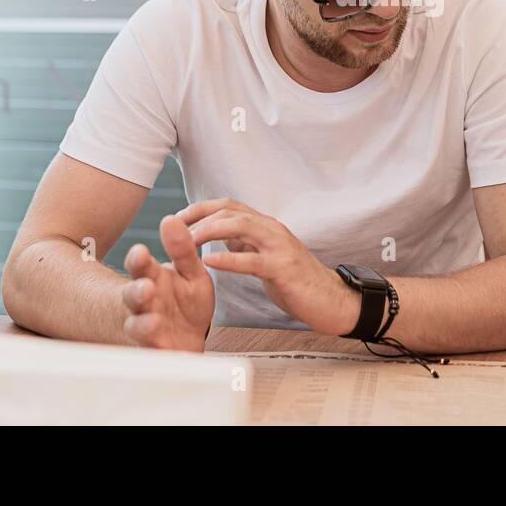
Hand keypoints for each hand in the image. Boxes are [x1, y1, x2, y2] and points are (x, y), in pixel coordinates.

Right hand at [121, 214, 214, 350]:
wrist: (188, 338)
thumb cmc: (186, 301)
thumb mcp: (191, 272)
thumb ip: (183, 249)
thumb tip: (171, 219)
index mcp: (152, 278)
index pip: (140, 266)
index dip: (137, 259)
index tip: (141, 252)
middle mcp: (145, 303)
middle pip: (132, 296)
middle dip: (136, 292)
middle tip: (146, 287)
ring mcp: (147, 328)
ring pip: (137, 326)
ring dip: (143, 324)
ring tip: (153, 321)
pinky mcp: (155, 352)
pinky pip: (152, 353)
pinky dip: (155, 352)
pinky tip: (163, 349)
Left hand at [178, 198, 360, 336]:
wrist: (330, 300)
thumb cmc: (297, 280)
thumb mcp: (266, 257)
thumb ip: (247, 244)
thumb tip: (223, 237)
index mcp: (266, 226)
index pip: (229, 205)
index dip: (201, 208)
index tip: (178, 218)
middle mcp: (272, 229)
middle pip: (231, 211)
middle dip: (199, 217)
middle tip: (174, 230)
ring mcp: (279, 246)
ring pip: (241, 226)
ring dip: (210, 231)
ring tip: (187, 241)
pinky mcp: (283, 268)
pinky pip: (252, 260)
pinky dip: (228, 259)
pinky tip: (208, 262)